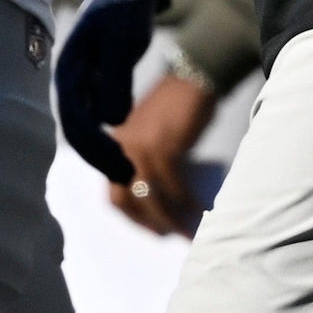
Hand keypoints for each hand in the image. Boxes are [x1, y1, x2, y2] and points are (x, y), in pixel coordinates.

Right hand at [54, 0, 163, 180]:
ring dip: (103, 151)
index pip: (76, 120)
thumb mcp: (121, 37)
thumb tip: (111, 120)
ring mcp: (82, 84)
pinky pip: (95, 118)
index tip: (122, 165)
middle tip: (129, 177)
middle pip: (77, 130)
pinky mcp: (96, 84)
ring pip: (85, 128)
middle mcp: (70, 80)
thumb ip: (115, 76)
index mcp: (69, 69)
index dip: (96, 147)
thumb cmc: (123, 7)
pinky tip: (123, 150)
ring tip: (129, 171)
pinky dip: (107, 137)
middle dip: (99, 157)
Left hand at [105, 70, 217, 236]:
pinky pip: (174, 185)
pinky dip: (187, 201)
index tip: (150, 228)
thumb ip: (146, 160)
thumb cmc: (177, 104)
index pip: (112, 192)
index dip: (130, 215)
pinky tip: (200, 209)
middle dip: (146, 222)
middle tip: (166, 236)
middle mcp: (121, 148)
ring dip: (170, 218)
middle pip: (124, 199)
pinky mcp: (163, 147)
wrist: (194, 76)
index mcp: (115, 145)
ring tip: (187, 232)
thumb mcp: (151, 134)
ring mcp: (140, 148)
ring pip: (151, 197)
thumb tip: (157, 196)